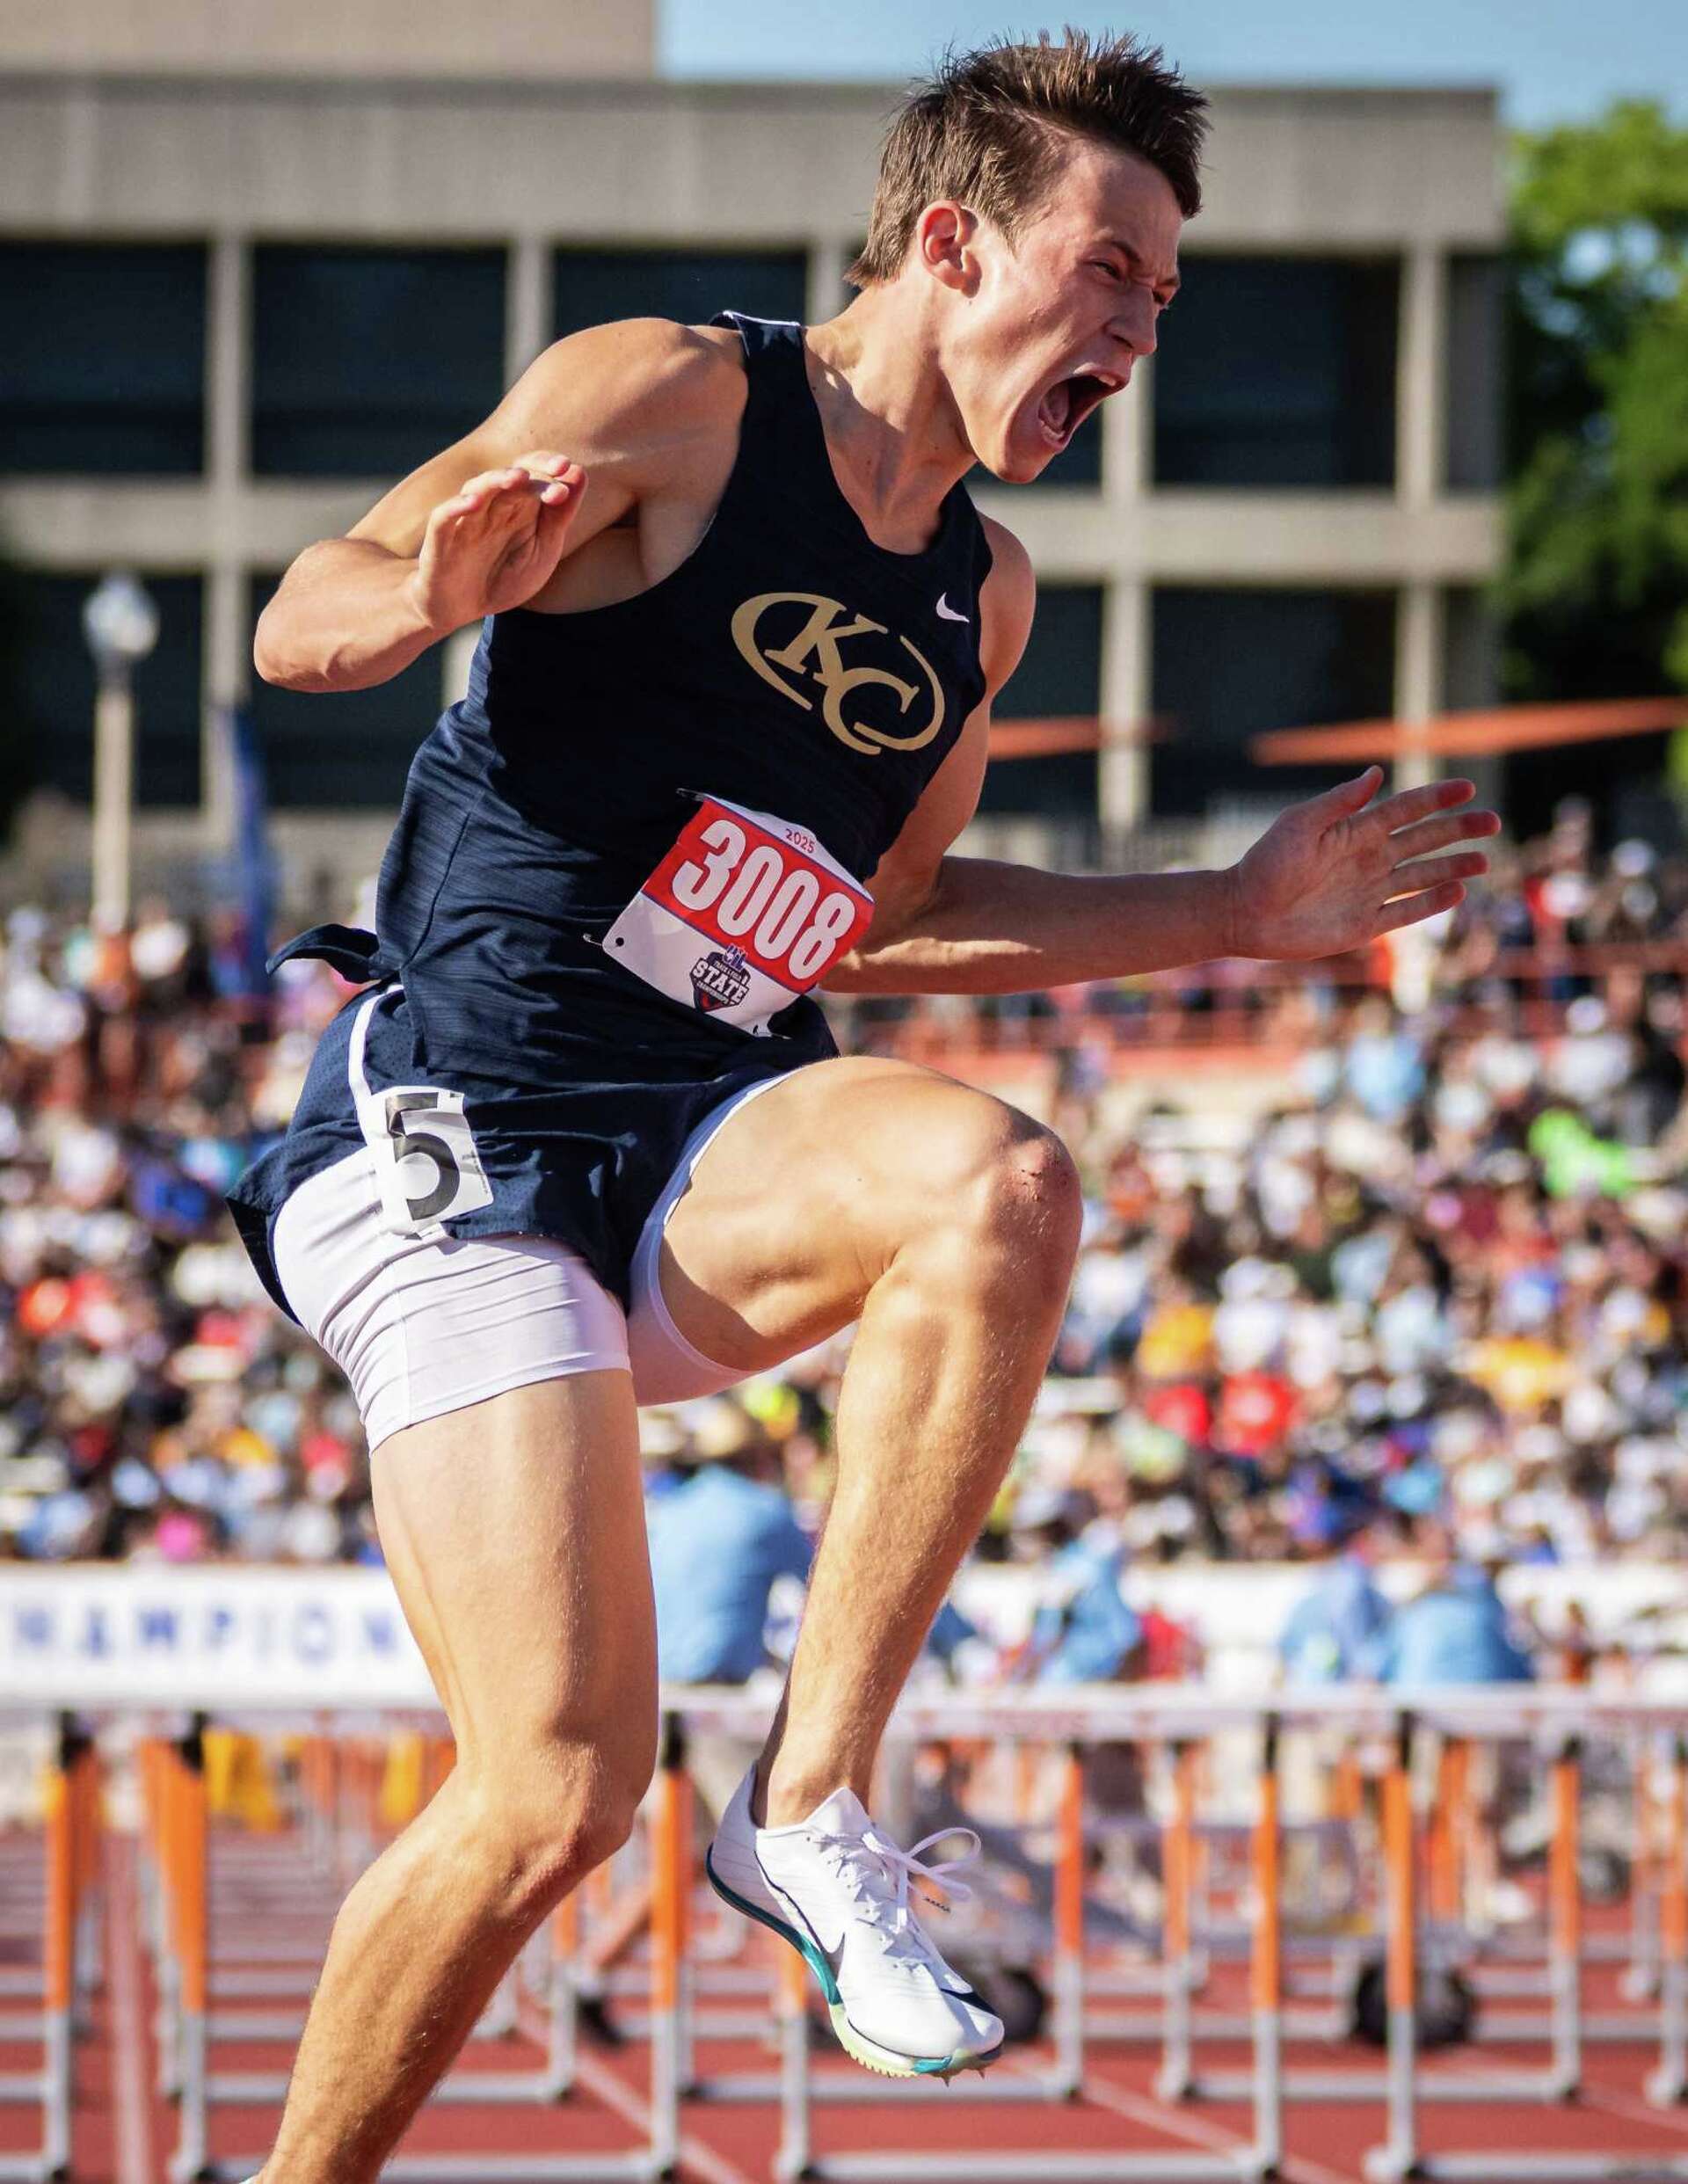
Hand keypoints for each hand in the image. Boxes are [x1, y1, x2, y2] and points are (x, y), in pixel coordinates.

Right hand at [406, 451, 585, 632]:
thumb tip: (579, 473)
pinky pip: (444, 517)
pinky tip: (473, 502)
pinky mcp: (441, 538)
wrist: (462, 608)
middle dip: (533, 473)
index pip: (532, 473)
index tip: (567, 469)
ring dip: (496, 480)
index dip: (547, 467)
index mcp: (518, 506)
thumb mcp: (542, 551)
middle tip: (556, 470)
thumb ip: (559, 516)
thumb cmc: (504, 578)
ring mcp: (466, 520)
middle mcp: (492, 506)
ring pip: (477, 488)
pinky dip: (456, 507)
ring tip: (518, 478)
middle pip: (509, 476)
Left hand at [1225, 767, 1500, 960]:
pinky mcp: (1365, 923)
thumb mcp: (1301, 824)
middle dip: (1459, 830)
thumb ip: (1341, 802)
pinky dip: (1432, 902)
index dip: (1437, 798)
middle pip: (1425, 840)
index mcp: (1355, 830)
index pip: (1406, 809)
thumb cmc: (1267, 864)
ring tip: (1485, 861)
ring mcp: (1370, 891)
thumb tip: (1377, 771)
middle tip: (1493, 821)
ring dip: (1454, 866)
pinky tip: (1458, 892)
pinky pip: (1407, 910)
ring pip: (1423, 875)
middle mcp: (1369, 858)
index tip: (1467, 788)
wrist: (1245, 914)